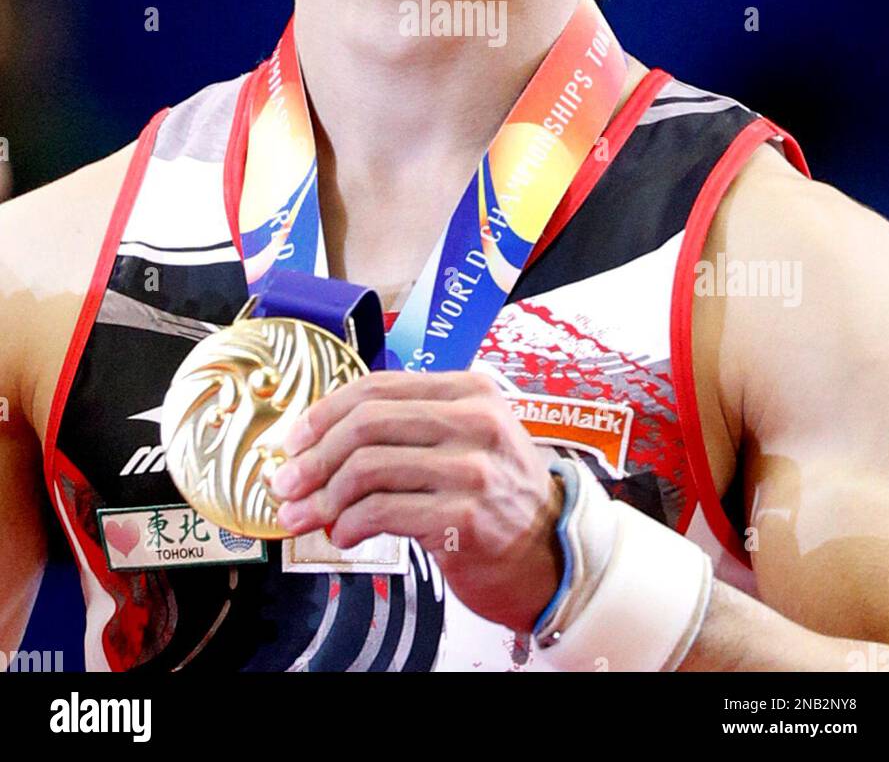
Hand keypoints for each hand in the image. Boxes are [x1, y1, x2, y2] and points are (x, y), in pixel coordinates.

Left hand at [268, 369, 564, 631]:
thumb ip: (407, 429)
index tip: (293, 441)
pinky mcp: (465, 516)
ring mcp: (473, 468)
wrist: (548, 556)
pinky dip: (350, 524)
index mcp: (470, 391)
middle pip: (367, 424)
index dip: (324, 413)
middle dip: (313, 456)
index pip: (378, 386)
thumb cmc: (496, 499)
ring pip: (368, 468)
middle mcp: (475, 421)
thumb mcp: (465, 442)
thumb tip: (319, 442)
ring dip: (323, 496)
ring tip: (306, 516)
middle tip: (286, 483)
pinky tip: (344, 534)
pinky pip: (383, 511)